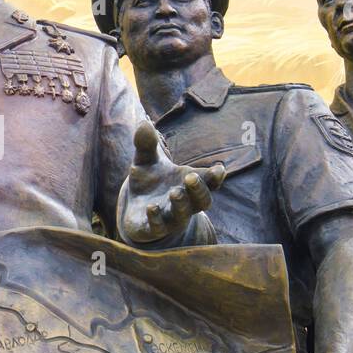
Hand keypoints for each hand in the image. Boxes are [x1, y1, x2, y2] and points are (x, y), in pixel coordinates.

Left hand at [121, 122, 223, 243]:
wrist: (133, 208)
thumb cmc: (148, 181)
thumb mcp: (146, 160)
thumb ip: (146, 144)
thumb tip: (144, 123)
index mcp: (189, 185)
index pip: (209, 182)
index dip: (215, 178)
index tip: (219, 169)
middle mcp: (185, 203)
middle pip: (202, 201)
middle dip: (198, 190)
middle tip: (191, 177)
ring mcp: (170, 218)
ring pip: (182, 215)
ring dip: (180, 204)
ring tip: (175, 193)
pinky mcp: (152, 229)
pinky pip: (158, 228)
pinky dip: (156, 218)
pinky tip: (151, 207)